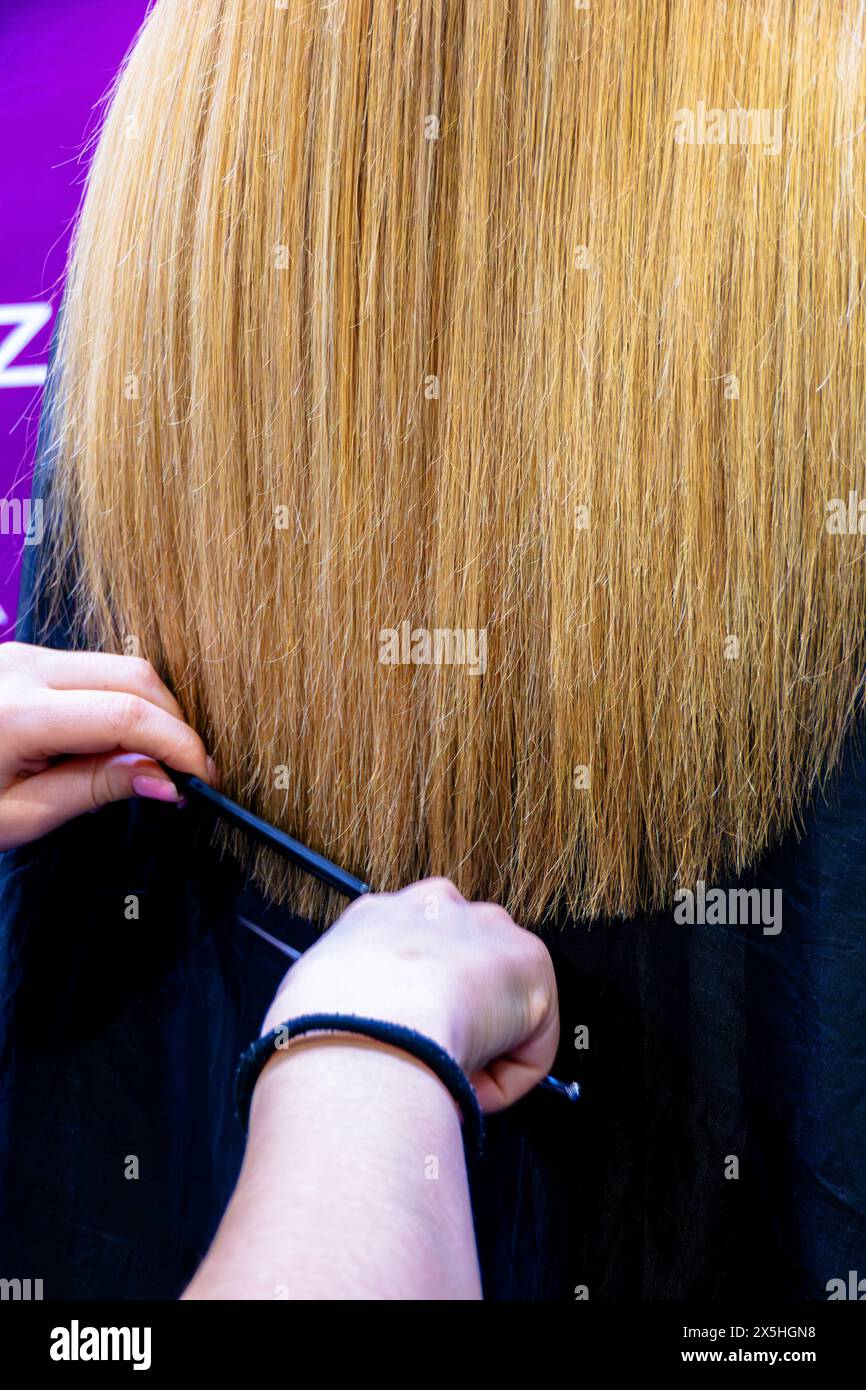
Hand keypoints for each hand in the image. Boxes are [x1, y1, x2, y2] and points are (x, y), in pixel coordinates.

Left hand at [0, 641, 214, 849]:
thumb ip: (96, 788)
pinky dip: (119, 702)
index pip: (127, 714)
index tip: (201, 779)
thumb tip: (164, 779)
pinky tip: (114, 744)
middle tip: (185, 774)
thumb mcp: (20, 814)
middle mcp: (22, 668)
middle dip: (172, 724)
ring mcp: (21, 655)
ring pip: (118, 667)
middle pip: (134, 676)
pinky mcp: (22, 658)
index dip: (177, 745)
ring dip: (149, 712)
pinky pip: (92, 670)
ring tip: (148, 764)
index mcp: (17, 712)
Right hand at [261, 878, 559, 1112]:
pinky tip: (469, 1083)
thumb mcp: (305, 1006)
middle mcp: (433, 908)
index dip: (409, 1008)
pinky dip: (507, 1080)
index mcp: (375, 916)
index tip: (403, 1046)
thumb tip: (337, 1046)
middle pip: (460, 969)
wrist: (366, 1028)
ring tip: (446, 1077)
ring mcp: (484, 928)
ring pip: (497, 1005)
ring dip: (481, 1047)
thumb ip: (338, 1012)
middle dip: (453, 1018)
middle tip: (431, 1064)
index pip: (408, 955)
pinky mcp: (530, 964)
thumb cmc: (322, 1025)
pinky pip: (529, 1044)